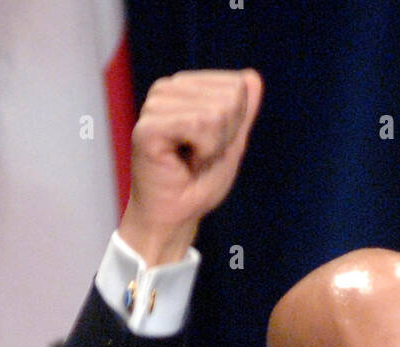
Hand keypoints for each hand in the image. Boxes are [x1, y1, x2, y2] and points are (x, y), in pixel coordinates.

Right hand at [119, 68, 262, 265]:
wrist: (174, 217)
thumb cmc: (198, 184)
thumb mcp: (230, 144)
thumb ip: (242, 112)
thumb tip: (252, 77)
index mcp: (185, 88)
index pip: (237, 86)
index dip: (235, 124)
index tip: (212, 146)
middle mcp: (167, 89)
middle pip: (230, 98)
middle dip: (225, 136)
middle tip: (201, 157)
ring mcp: (154, 104)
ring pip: (216, 112)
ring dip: (212, 146)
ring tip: (190, 160)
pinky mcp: (147, 126)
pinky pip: (199, 124)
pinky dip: (203, 150)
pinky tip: (182, 162)